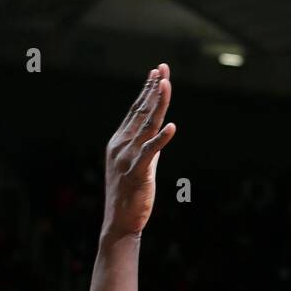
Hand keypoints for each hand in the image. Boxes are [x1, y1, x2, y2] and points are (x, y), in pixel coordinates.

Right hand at [102, 63, 175, 237]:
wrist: (120, 222)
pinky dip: (161, 139)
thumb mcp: (141, 165)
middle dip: (152, 89)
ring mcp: (127, 158)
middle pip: (140, 112)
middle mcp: (121, 145)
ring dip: (157, 104)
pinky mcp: (136, 172)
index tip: (156, 72)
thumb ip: (149, 147)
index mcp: (119, 142)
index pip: (135, 111)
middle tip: (163, 68)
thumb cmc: (131, 195)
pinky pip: (150, 152)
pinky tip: (171, 126)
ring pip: (146, 125)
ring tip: (166, 84)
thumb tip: (162, 130)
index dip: (146, 91)